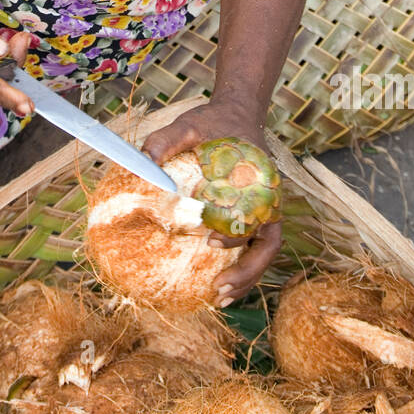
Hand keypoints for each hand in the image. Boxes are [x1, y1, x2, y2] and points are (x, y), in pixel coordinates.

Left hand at [142, 99, 282, 307]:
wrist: (239, 114)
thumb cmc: (215, 122)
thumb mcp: (190, 124)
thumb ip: (169, 139)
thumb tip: (144, 160)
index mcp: (260, 180)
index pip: (258, 215)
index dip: (237, 233)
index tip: (210, 242)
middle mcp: (269, 199)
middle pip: (270, 244)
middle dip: (248, 272)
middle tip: (219, 291)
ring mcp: (266, 210)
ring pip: (265, 251)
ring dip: (247, 277)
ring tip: (220, 298)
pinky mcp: (256, 215)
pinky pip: (254, 246)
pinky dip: (241, 266)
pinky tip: (219, 283)